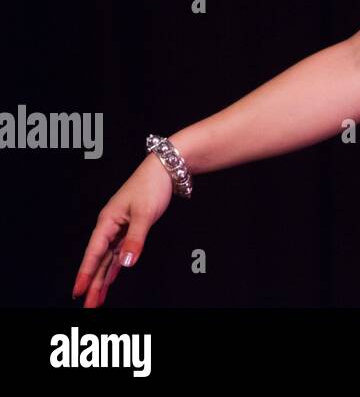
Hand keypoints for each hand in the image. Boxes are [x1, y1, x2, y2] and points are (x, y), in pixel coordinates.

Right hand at [72, 155, 175, 306]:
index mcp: (107, 222)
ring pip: (108, 259)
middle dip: (93, 283)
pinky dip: (115, 267)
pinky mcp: (131, 229)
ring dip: (103, 278)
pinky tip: (111, 279)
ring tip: (97, 299)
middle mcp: (110, 227)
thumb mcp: (144, 214)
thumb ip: (136, 239)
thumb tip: (126, 262)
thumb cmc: (151, 186)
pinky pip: (119, 252)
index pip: (94, 253)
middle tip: (89, 305)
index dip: (86, 273)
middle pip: (99, 260)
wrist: (165, 169)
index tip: (78, 291)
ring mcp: (120, 228)